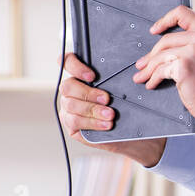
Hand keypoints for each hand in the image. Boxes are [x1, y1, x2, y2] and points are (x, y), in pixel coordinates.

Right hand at [58, 52, 165, 166]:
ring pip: (71, 105)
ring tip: (110, 115)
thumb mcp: (121, 92)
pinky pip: (74, 121)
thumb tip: (124, 72)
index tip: (92, 75)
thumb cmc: (123, 108)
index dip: (75, 66)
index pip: (67, 62)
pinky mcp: (70, 124)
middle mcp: (71, 91)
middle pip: (67, 86)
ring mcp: (68, 108)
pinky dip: (92, 122)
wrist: (127, 133)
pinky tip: (105, 124)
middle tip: (107, 99)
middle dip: (88, 93)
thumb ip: (114, 80)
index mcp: (80, 76)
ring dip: (92, 109)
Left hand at [132, 5, 194, 124]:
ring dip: (148, 68)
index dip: (165, 20)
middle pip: (165, 39)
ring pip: (160, 56)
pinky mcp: (183, 66)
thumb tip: (167, 48)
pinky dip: (152, 78)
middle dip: (151, 55)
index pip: (183, 13)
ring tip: (142, 76)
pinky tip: (151, 83)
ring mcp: (192, 51)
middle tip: (142, 64)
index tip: (154, 30)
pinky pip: (160, 70)